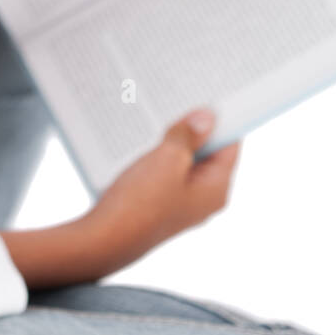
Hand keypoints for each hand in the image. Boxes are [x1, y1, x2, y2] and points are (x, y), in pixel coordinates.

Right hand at [82, 108, 240, 277]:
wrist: (105, 239)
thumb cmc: (140, 204)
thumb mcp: (168, 160)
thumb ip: (190, 136)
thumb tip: (207, 118)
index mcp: (216, 190)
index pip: (230, 145)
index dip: (223, 119)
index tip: (211, 95)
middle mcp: (203, 199)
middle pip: (209, 153)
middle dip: (195, 128)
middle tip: (180, 101)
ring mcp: (182, 202)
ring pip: (185, 161)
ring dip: (173, 141)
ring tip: (159, 118)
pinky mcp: (160, 204)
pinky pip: (167, 172)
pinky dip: (160, 155)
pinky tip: (144, 142)